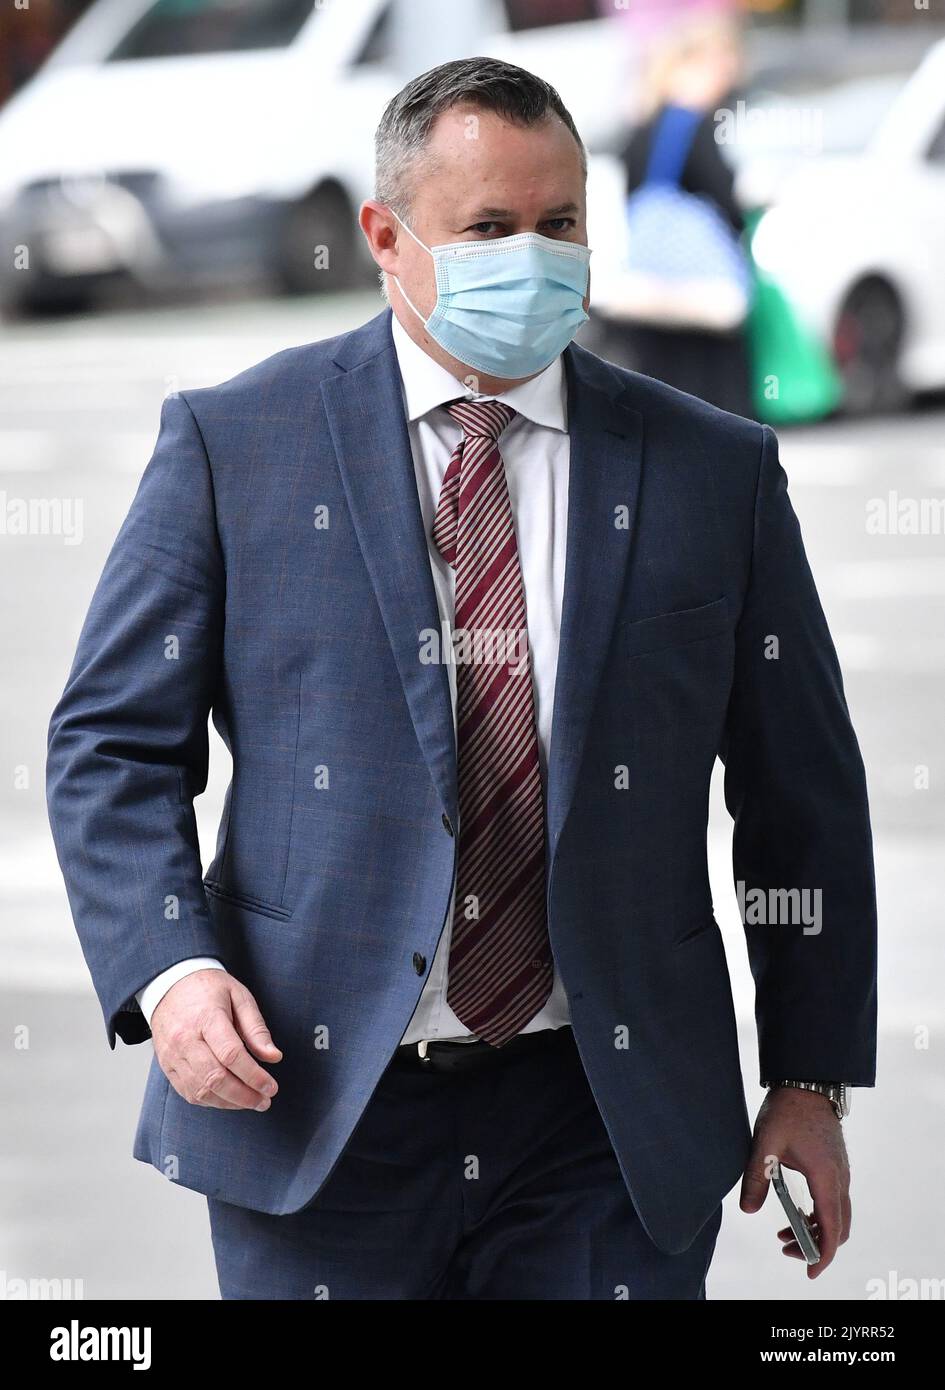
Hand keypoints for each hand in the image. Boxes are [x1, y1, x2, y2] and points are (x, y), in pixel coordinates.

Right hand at [151, 968, 281, 1111]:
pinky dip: (212, 1101)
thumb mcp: (239, 996)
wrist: (169, 985)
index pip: (231, 1055)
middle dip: (244, 1096)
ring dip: (230, 1102)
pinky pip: (189, 1093)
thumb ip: (256, 1029)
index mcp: (206, 1017)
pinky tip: (229, 1099)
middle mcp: (185, 1039)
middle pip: (215, 1078)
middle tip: (265, 1100)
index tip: (271, 1087)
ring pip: (201, 1091)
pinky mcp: (167, 1066)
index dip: (254, 1076)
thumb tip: (274, 1057)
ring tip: (251, 1102)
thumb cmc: (208, 990)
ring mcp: (172, 1055)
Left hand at [740, 1086, 850, 1278]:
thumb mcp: (765, 1144)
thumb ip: (756, 1178)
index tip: (810, 1271)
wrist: (806, 1082)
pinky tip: (795, 1211)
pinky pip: (835, 1201)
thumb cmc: (787, 1110)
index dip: (823, 1255)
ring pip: (838, 1215)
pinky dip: (819, 1215)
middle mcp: (839, 1179)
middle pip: (839, 1227)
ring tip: (784, 1233)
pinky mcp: (836, 1166)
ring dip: (816, 1230)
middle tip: (786, 1248)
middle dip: (816, 1246)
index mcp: (825, 1177)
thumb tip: (748, 1210)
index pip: (832, 1228)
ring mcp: (840, 1172)